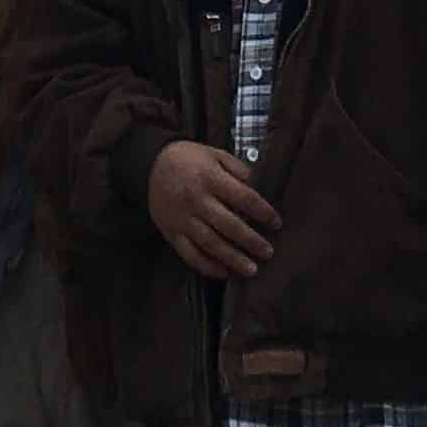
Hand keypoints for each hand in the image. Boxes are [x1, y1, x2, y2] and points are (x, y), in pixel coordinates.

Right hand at [148, 143, 280, 281]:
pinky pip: (190, 254)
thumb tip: (255, 188)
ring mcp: (183, 219)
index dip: (263, 212)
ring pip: (211, 244)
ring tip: (251, 270)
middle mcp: (197, 200)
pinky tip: (223, 273)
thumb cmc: (187, 158)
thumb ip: (237, 168)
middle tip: (268, 252)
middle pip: (229, 225)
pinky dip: (207, 266)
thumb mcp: (214, 153)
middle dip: (251, 241)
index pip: (243, 198)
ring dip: (233, 259)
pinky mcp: (172, 233)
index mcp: (210, 178)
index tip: (276, 223)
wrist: (149, 165)